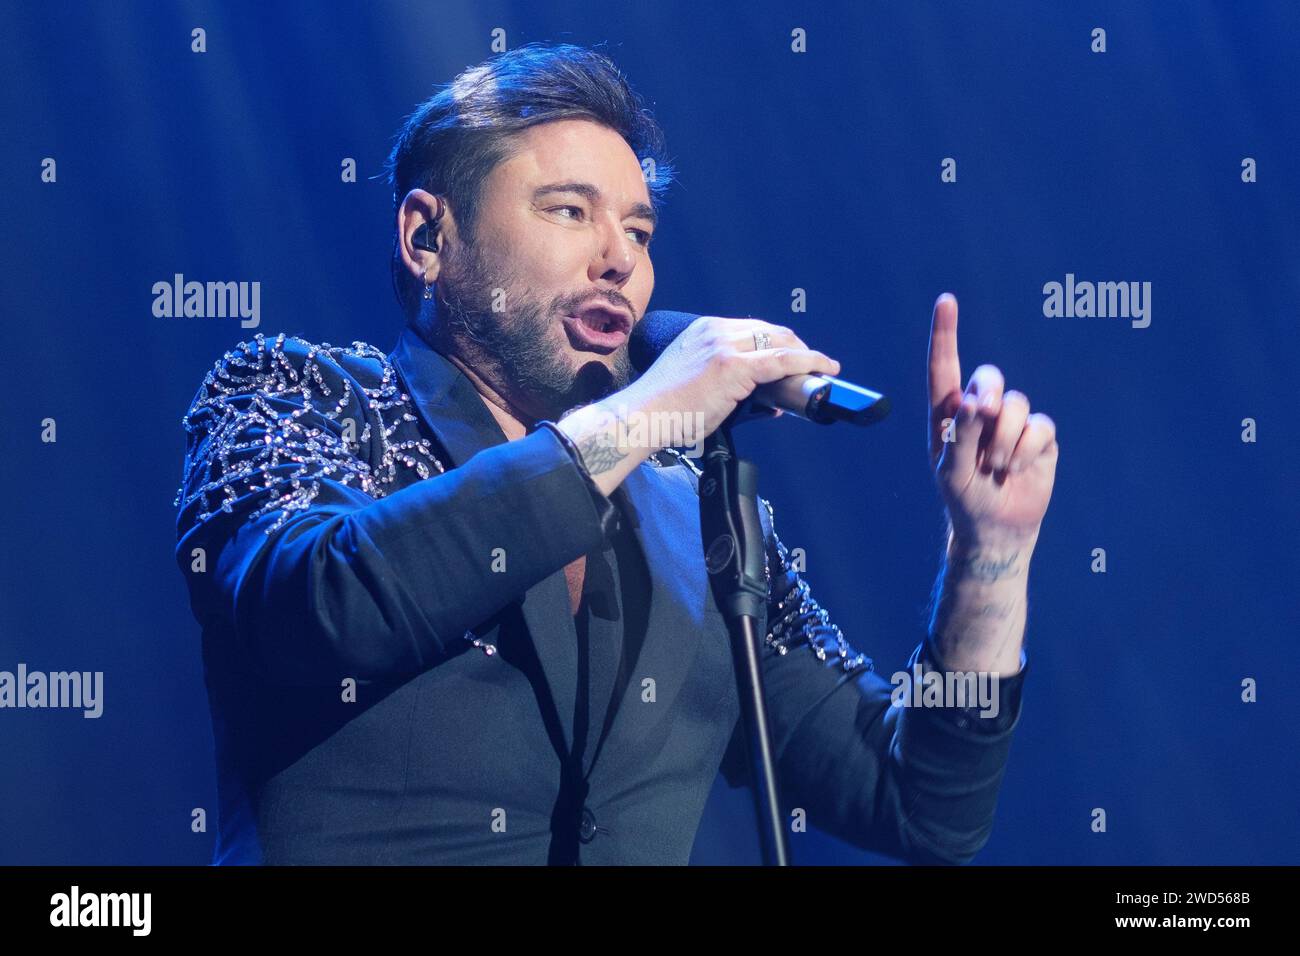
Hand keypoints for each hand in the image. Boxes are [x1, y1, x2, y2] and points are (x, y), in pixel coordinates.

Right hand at [623, 315, 840, 445]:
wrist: (644, 417)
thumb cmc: (667, 410)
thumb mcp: (696, 383)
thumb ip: (730, 385)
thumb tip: (769, 403)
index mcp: (704, 330)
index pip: (753, 329)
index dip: (780, 343)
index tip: (794, 358)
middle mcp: (715, 331)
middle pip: (771, 331)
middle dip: (797, 348)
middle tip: (812, 367)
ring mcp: (723, 346)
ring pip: (779, 342)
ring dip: (805, 356)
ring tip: (821, 370)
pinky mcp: (732, 366)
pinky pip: (781, 361)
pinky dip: (808, 362)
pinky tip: (823, 369)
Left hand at [927, 293, 1057, 544]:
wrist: (997, 527)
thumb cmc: (963, 499)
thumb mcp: (951, 472)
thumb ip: (960, 435)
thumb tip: (975, 401)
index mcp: (948, 413)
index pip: (944, 367)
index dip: (945, 334)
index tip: (946, 300)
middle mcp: (980, 410)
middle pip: (989, 377)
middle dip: (988, 396)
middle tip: (983, 424)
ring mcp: (1011, 422)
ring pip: (1017, 404)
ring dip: (1006, 440)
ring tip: (995, 467)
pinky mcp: (1038, 437)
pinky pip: (1041, 426)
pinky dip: (1027, 450)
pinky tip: (1016, 469)